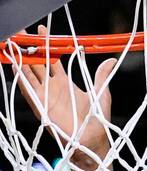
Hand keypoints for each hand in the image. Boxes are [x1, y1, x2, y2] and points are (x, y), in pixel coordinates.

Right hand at [16, 28, 115, 162]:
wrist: (93, 141)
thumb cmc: (98, 121)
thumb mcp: (102, 93)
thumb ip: (102, 76)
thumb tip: (111, 61)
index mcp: (65, 82)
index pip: (52, 58)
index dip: (46, 44)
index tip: (41, 29)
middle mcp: (52, 87)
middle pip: (36, 62)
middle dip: (28, 47)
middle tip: (19, 31)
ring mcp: (45, 96)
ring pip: (29, 73)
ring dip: (20, 59)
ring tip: (12, 43)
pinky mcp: (41, 106)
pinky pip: (28, 89)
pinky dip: (20, 77)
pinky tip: (14, 64)